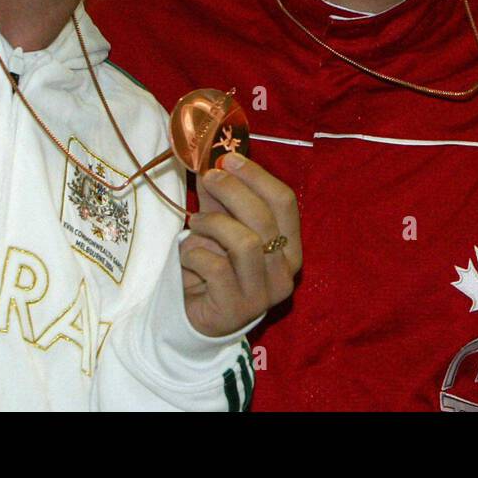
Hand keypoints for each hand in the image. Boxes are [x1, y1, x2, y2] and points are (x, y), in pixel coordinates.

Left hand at [178, 152, 300, 337]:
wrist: (196, 318)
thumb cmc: (214, 267)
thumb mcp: (221, 227)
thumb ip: (221, 198)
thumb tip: (212, 159)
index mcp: (290, 247)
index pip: (285, 202)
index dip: (257, 176)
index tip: (229, 158)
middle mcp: (284, 272)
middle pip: (265, 218)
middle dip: (233, 191)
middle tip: (208, 178)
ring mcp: (263, 295)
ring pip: (244, 242)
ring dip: (213, 224)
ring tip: (195, 224)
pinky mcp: (235, 310)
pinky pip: (215, 267)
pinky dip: (195, 252)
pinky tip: (188, 255)